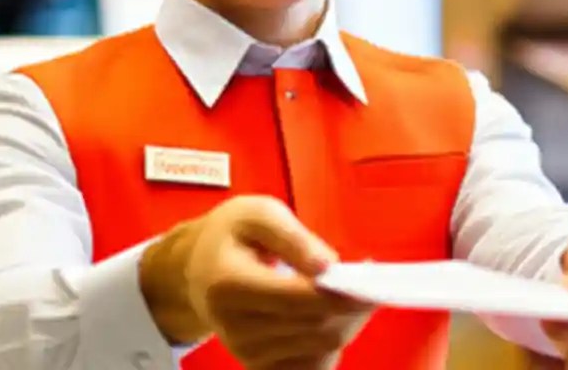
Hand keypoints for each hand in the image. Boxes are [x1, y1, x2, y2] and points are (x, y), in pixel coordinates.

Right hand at [141, 196, 371, 368]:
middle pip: (318, 328)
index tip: (371, 276)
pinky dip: (333, 342)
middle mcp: (236, 328)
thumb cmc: (231, 235)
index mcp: (229, 286)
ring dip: (348, 322)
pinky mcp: (260, 368)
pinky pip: (314, 368)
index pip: (300, 300)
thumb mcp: (257, 213)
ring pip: (322, 349)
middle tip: (369, 280)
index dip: (342, 292)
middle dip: (353, 306)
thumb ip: (293, 237)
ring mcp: (247, 354)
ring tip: (349, 293)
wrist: (195, 271)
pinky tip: (333, 316)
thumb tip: (328, 266)